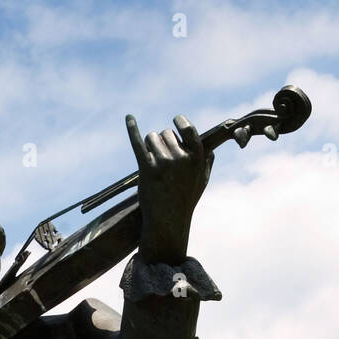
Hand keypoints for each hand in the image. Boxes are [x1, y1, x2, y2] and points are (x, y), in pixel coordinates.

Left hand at [126, 113, 213, 262]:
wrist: (168, 221)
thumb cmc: (185, 200)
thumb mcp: (202, 181)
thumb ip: (207, 163)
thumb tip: (210, 150)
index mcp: (197, 158)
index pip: (187, 129)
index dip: (180, 123)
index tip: (176, 120)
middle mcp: (181, 158)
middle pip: (166, 133)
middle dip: (162, 142)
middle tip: (162, 161)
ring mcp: (163, 162)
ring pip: (151, 137)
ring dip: (150, 146)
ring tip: (153, 164)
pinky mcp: (146, 168)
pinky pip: (137, 142)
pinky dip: (132, 128)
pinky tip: (128, 118)